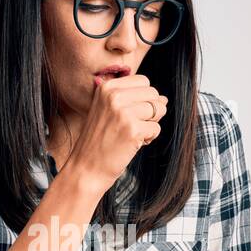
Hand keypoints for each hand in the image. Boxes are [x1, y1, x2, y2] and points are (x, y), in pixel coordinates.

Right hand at [63, 74, 167, 195]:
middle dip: (150, 111)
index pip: (143, 82)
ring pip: (158, 110)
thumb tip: (164, 98)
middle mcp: (114, 96)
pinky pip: (156, 128)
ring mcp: (123, 113)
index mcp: (106, 87)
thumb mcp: (108, 111)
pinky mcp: (133, 130)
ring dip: (150, 125)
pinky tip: (132, 144)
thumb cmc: (99, 141)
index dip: (142, 99)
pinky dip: (149, 138)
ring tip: (131, 135)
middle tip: (131, 126)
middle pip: (153, 94)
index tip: (128, 114)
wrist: (86, 168)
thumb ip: (133, 100)